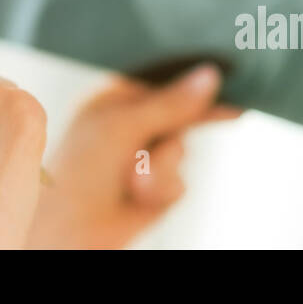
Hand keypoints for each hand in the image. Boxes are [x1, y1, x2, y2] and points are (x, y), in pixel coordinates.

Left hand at [26, 64, 239, 248]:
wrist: (69, 232)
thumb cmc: (80, 171)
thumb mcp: (124, 126)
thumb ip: (168, 103)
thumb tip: (208, 75)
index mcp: (114, 99)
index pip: (161, 79)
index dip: (191, 77)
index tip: (226, 70)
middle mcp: (130, 126)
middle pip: (180, 114)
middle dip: (189, 123)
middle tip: (233, 110)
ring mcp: (143, 158)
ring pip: (182, 150)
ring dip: (164, 165)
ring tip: (136, 179)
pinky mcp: (154, 189)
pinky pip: (180, 182)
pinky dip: (164, 188)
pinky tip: (141, 196)